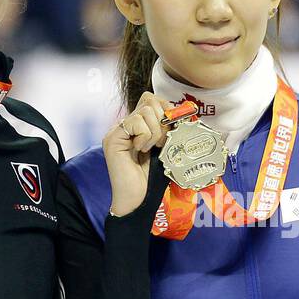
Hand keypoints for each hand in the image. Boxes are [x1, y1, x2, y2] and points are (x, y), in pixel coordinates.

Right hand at [103, 92, 173, 217]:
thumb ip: (170, 130)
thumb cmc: (152, 178)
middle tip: (162, 142)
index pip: (152, 99)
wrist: (138, 199)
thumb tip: (185, 112)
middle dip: (163, 120)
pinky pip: (136, 121)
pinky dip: (145, 136)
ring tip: (151, 149)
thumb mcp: (166, 149)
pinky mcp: (113, 138)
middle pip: (149, 99)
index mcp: (137, 125)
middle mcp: (125, 124)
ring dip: (156, 131)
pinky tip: (140, 151)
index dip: (167, 109)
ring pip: (145, 110)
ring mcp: (117, 130)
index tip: (172, 130)